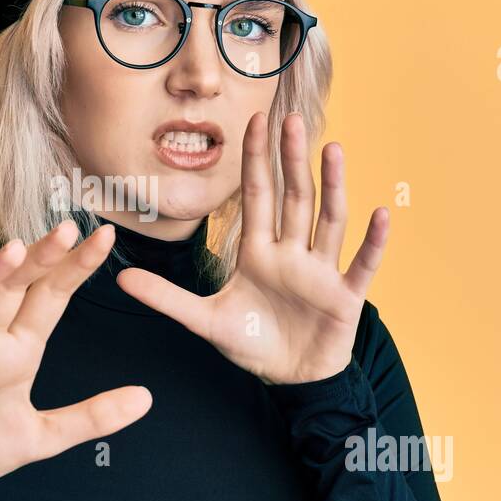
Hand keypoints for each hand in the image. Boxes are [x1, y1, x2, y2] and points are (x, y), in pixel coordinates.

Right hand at [0, 220, 151, 500]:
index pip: (49, 298)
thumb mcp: (41, 437)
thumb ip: (91, 417)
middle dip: (39, 260)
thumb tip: (146, 398)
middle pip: (11, 289)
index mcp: (16, 350)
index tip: (104, 236)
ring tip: (13, 251)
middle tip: (68, 230)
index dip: (74, 268)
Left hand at [117, 111, 388, 385]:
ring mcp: (320, 271)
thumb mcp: (204, 320)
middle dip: (291, 160)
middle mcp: (291, 253)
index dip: (256, 160)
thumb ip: (166, 298)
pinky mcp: (344, 296)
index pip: (257, 196)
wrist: (289, 381)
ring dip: (332, 185)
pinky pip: (361, 264)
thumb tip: (120, 277)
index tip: (254, 121)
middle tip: (291, 119)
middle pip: (292, 198)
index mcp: (258, 253)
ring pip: (327, 219)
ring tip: (333, 148)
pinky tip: (380, 213)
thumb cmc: (253, 344)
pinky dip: (372, 241)